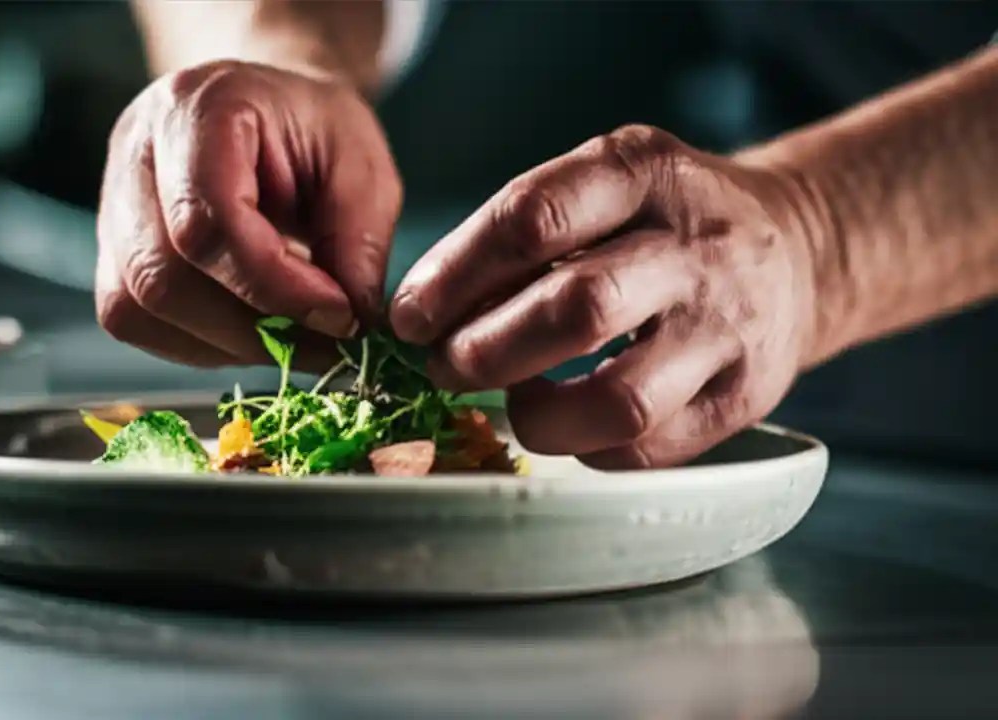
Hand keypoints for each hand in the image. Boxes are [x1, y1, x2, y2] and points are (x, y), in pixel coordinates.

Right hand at [96, 60, 400, 366]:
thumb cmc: (313, 130)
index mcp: (199, 109)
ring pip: (138, 308)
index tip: (339, 315)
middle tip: (324, 341)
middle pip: (161, 275)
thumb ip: (359, 240)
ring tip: (294, 335)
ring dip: (227, 343)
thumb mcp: (362, 165)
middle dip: (251, 328)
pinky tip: (250, 329)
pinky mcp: (110, 252)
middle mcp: (135, 152)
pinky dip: (201, 344)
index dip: (274, 284)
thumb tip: (348, 324)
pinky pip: (135, 322)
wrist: (267, 112)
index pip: (207, 220)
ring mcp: (111, 204)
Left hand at [390, 125, 820, 468]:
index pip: (533, 217)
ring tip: (512, 400)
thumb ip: (525, 234)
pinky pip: (648, 448)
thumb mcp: (606, 187)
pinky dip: (585, 448)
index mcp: (644, 172)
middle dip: (486, 351)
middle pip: (576, 310)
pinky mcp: (746, 397)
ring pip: (620, 399)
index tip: (409, 315)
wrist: (796, 247)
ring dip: (537, 414)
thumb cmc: (663, 222)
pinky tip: (567, 422)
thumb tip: (426, 312)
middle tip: (444, 367)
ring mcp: (728, 327)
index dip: (454, 274)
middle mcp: (696, 247)